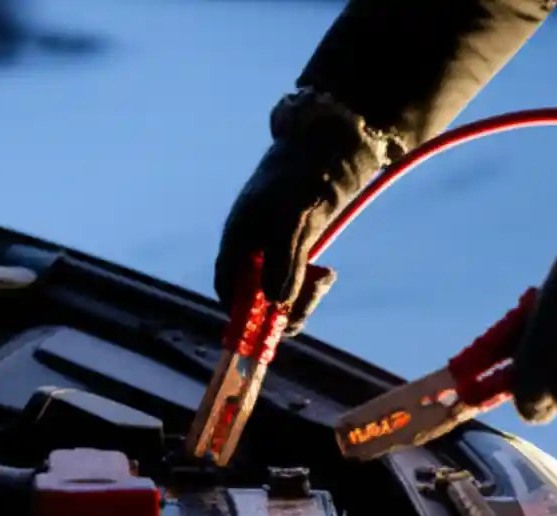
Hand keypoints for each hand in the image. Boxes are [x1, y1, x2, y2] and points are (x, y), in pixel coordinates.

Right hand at [214, 91, 391, 333]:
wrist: (329, 147)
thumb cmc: (304, 178)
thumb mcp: (294, 221)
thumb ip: (284, 262)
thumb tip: (275, 303)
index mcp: (239, 237)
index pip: (226, 284)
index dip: (239, 310)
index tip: (262, 326)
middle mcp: (251, 247)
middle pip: (254, 293)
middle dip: (279, 305)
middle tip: (307, 300)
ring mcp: (272, 247)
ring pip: (278, 289)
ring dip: (300, 294)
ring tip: (324, 278)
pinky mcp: (293, 247)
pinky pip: (295, 279)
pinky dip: (309, 284)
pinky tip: (327, 274)